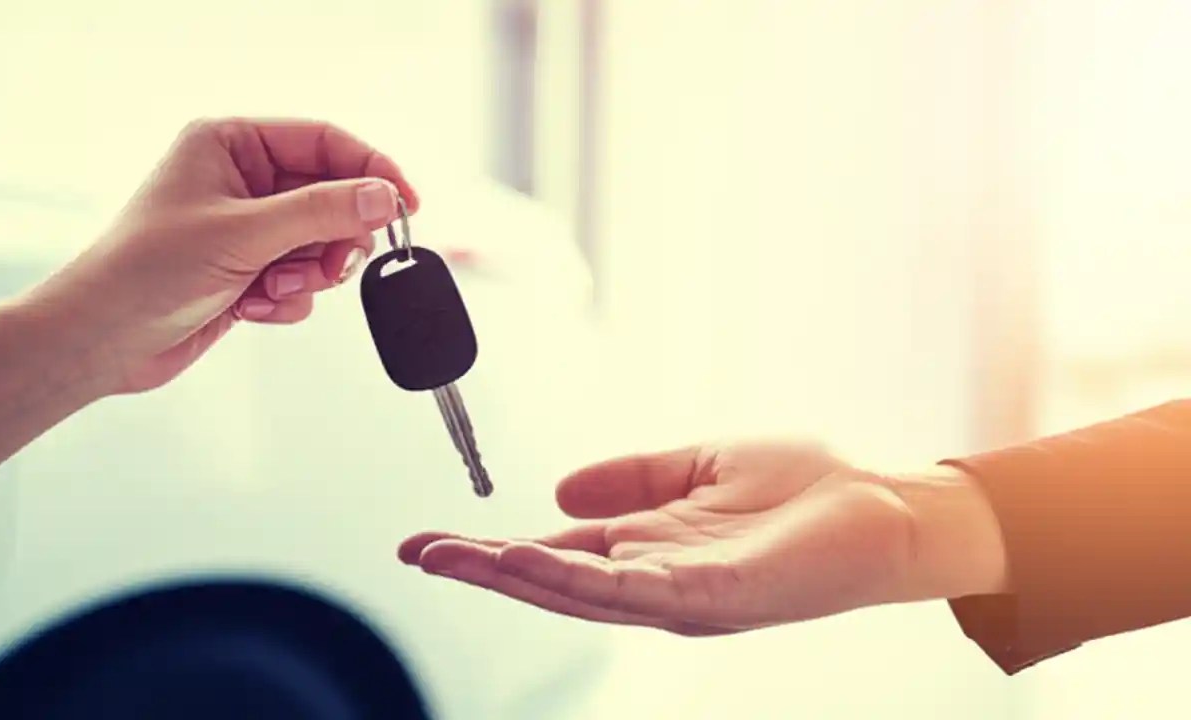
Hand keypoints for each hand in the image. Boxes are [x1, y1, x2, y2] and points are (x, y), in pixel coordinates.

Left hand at [27, 117, 418, 393]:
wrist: (102, 342)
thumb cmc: (147, 273)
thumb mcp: (245, 234)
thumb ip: (322, 212)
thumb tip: (385, 198)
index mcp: (230, 143)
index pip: (323, 141)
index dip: (370, 171)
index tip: (406, 204)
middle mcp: (240, 179)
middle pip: (330, 196)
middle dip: (333, 238)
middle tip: (332, 265)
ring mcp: (245, 227)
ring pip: (321, 243)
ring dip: (309, 274)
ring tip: (273, 288)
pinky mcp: (247, 270)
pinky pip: (301, 277)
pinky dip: (289, 297)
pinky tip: (253, 307)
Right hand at [400, 442, 1006, 634]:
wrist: (886, 504)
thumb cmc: (809, 486)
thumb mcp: (701, 465)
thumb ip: (634, 476)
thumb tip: (560, 489)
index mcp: (650, 549)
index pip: (557, 554)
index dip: (493, 549)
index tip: (433, 539)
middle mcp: (655, 582)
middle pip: (550, 580)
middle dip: (480, 569)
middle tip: (414, 552)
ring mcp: (679, 596)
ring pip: (575, 594)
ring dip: (508, 577)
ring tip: (447, 558)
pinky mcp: (711, 599)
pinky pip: (626, 592)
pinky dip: (570, 578)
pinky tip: (524, 558)